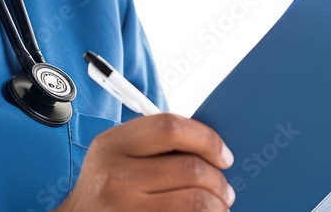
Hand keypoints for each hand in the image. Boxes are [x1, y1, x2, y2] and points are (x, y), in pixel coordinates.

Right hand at [53, 113, 235, 211]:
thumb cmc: (105, 188)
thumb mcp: (116, 155)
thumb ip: (154, 145)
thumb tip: (209, 147)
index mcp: (112, 144)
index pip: (170, 127)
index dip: (206, 139)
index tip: (223, 154)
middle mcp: (115, 177)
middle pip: (190, 168)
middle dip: (219, 180)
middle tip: (224, 189)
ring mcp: (125, 208)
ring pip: (197, 201)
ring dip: (217, 205)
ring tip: (217, 206)